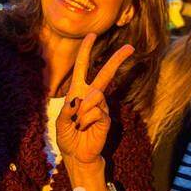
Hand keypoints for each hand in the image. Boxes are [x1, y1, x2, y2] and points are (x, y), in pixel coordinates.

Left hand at [54, 34, 133, 166]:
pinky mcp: (106, 118)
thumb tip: (78, 101)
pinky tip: (85, 129)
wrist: (77, 156)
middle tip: (131, 47)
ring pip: (94, 97)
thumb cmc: (68, 138)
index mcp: (78, 91)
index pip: (82, 66)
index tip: (93, 34)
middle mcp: (92, 95)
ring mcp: (101, 106)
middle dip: (117, 59)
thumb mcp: (60, 123)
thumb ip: (66, 111)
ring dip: (81, 112)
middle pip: (106, 73)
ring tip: (79, 125)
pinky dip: (85, 121)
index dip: (86, 50)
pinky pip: (95, 113)